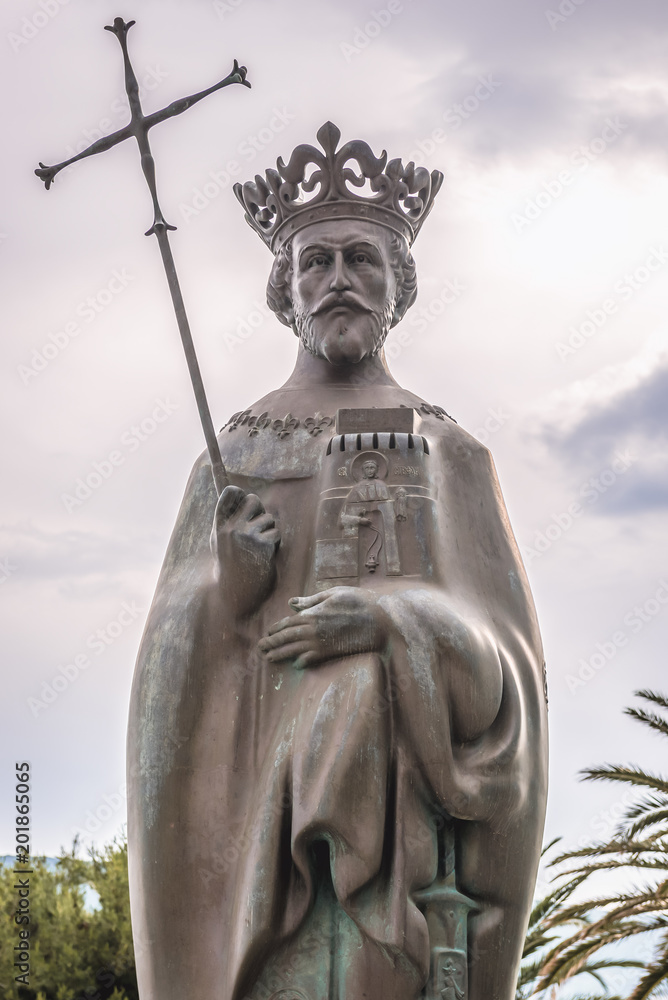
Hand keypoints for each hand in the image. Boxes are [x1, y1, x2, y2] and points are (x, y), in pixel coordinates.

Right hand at [210, 486, 279, 614]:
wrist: (234, 593)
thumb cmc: (229, 565)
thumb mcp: (220, 540)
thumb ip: (227, 519)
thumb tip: (237, 493)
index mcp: (219, 525)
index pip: (229, 493)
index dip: (240, 492)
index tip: (243, 498)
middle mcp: (231, 528)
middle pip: (253, 499)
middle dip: (259, 510)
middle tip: (257, 524)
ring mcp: (246, 536)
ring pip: (268, 518)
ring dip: (268, 530)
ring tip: (259, 546)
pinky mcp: (262, 545)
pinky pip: (275, 533)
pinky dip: (274, 542)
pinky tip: (265, 554)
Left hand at [258, 586, 387, 669]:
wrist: (380, 619)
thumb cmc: (359, 601)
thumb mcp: (333, 593)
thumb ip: (312, 600)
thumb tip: (291, 603)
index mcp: (313, 613)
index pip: (288, 622)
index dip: (276, 628)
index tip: (268, 633)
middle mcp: (313, 629)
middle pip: (287, 637)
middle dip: (272, 643)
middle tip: (260, 648)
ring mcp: (321, 643)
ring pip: (294, 650)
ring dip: (280, 654)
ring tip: (269, 658)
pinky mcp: (331, 652)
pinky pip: (312, 659)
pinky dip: (302, 662)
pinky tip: (296, 665)